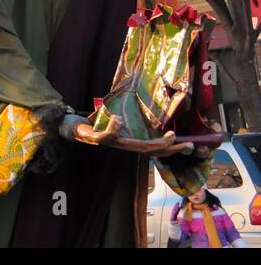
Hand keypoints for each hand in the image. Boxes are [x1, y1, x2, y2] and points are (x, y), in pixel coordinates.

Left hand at [62, 114, 195, 157]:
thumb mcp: (115, 126)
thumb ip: (126, 122)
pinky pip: (107, 135)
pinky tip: (119, 120)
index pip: (155, 149)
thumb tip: (137, 114)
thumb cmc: (96, 128)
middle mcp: (124, 146)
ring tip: (171, 134)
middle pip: (151, 150)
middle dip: (171, 148)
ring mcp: (112, 143)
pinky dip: (113, 129)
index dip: (172, 149)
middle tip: (188, 144)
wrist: (74, 131)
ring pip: (136, 146)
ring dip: (154, 144)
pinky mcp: (98, 138)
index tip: (190, 145)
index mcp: (130, 143)